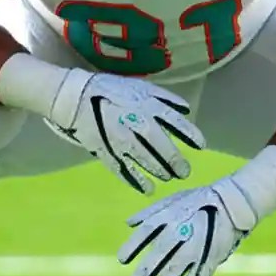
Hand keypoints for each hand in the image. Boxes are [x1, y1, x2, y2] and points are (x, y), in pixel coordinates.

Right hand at [48, 72, 204, 193]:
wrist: (75, 98)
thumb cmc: (110, 90)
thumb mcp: (139, 87)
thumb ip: (164, 98)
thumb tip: (186, 110)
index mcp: (146, 106)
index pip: (176, 123)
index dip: (191, 136)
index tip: (201, 146)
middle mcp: (137, 124)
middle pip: (163, 147)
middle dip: (177, 162)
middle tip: (185, 172)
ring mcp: (121, 140)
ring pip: (147, 161)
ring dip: (160, 171)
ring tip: (169, 178)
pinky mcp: (107, 153)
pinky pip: (125, 171)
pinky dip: (137, 182)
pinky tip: (148, 189)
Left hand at [116, 178, 257, 275]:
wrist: (233, 203)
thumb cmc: (199, 200)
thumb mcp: (173, 199)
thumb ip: (150, 212)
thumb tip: (129, 223)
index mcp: (170, 217)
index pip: (145, 233)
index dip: (132, 246)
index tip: (121, 260)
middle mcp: (181, 233)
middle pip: (158, 257)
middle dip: (143, 275)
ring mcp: (196, 247)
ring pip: (175, 272)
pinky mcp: (211, 259)